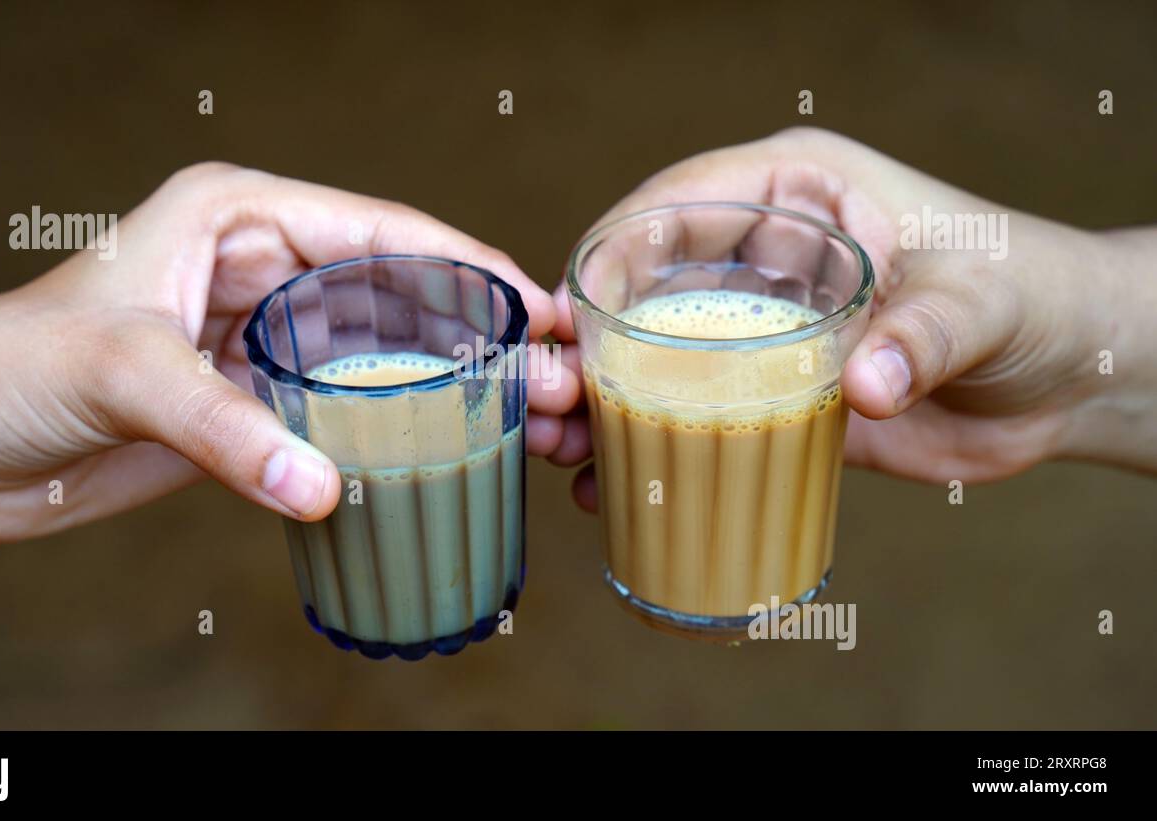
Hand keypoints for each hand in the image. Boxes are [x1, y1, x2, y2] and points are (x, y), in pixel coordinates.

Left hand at [0, 163, 578, 541]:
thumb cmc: (2, 368)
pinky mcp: (244, 402)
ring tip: (530, 420)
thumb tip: (326, 485)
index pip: (380, 230)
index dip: (470, 268)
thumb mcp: (120, 373)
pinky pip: (339, 409)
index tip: (542, 310)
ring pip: (378, 355)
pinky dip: (394, 429)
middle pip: (397, 295)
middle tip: (558, 381)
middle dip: (481, 335)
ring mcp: (254, 338)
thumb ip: (226, 428)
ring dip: (451, 386)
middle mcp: (255, 267)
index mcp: (236, 215)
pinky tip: (448, 451)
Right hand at [542, 127, 1156, 510]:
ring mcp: (760, 330)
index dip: (609, 255)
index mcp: (795, 193)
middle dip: (583, 342)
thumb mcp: (984, 299)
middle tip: (553, 401)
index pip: (674, 206)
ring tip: (563, 450)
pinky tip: (612, 492)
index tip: (571, 321)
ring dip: (599, 402)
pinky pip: (692, 417)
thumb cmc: (1032, 296)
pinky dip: (648, 451)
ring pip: (652, 357)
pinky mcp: (772, 395)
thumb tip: (866, 383)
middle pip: (641, 288)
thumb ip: (926, 332)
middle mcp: (760, 257)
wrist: (1067, 375)